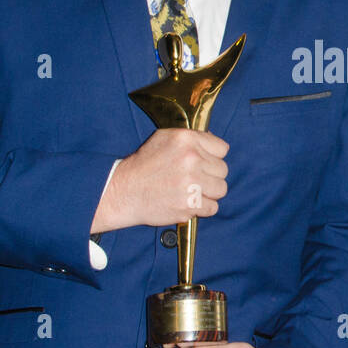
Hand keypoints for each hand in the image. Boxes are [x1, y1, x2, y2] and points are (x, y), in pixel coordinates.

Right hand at [90, 129, 228, 232]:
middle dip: (211, 175)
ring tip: (191, 191)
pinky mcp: (189, 204)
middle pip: (223, 170)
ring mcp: (191, 183)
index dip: (213, 157)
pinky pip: (213, 207)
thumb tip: (213, 142)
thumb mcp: (163, 139)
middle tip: (194, 179)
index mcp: (186, 140)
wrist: (124, 192)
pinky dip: (202, 208)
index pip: (222, 148)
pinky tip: (188, 202)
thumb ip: (191, 139)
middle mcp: (191, 159)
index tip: (203, 163)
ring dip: (209, 192)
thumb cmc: (144, 164)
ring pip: (221, 189)